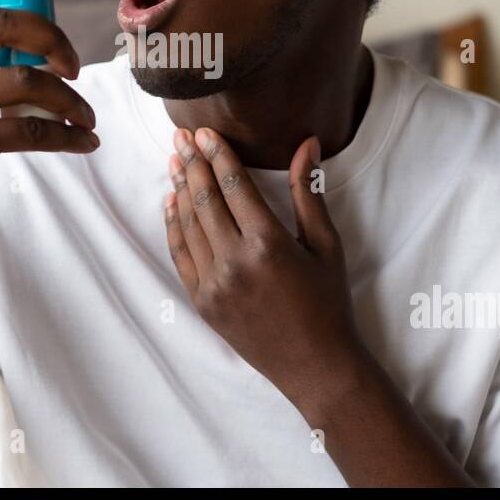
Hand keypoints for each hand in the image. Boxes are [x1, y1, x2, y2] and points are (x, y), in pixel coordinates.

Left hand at [163, 127, 362, 396]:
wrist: (316, 366)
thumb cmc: (329, 304)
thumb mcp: (327, 246)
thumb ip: (309, 193)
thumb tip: (307, 144)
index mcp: (269, 243)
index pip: (234, 185)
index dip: (217, 155)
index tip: (204, 132)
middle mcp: (236, 262)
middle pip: (205, 199)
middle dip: (192, 164)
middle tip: (180, 136)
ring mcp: (214, 284)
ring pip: (188, 225)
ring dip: (179, 189)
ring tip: (174, 162)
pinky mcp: (202, 303)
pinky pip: (181, 255)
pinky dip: (173, 226)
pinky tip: (171, 203)